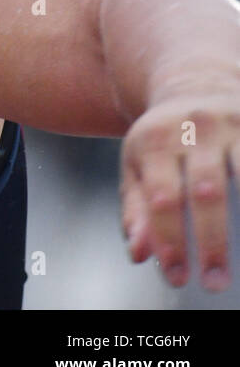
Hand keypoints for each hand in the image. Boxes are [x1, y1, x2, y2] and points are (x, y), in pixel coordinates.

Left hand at [120, 76, 239, 290]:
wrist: (193, 84)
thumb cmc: (162, 141)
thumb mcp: (137, 166)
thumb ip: (136, 210)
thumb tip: (139, 255)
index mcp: (155, 141)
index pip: (161, 199)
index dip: (169, 239)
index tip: (178, 276)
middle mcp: (194, 129)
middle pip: (206, 191)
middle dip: (212, 241)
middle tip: (216, 282)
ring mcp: (232, 125)